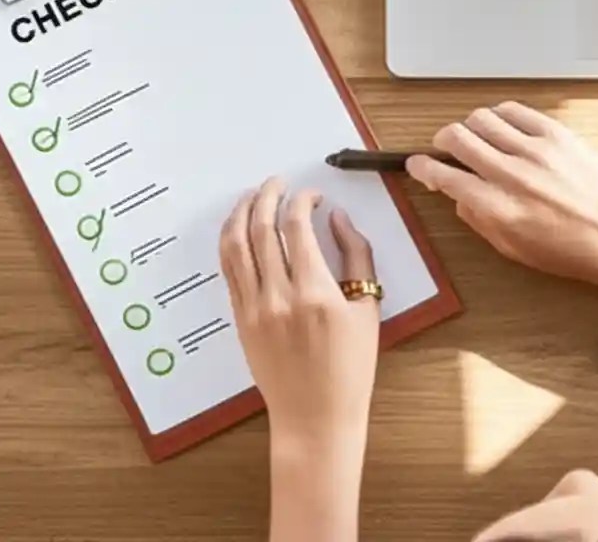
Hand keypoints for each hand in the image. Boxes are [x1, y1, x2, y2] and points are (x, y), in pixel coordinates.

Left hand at [218, 177, 379, 440]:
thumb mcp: (368, 309)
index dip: (302, 201)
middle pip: (261, 228)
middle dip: (267, 196)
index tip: (312, 195)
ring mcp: (254, 308)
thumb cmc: (351, 367)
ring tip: (251, 196)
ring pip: (236, 245)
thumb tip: (338, 219)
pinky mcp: (240, 319)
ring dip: (241, 213)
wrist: (316, 415)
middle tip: (277, 182)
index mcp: (316, 292)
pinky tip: (238, 229)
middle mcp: (279, 296)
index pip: (297, 227)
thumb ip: (356, 257)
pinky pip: (228, 270)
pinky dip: (230, 242)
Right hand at [406, 101, 597, 296]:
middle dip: (442, 141)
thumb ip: (479, 220)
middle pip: (456, 137)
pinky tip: (502, 128)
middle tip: (443, 148)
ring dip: (470, 127)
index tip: (417, 165)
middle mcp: (512, 175)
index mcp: (497, 208)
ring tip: (476, 138)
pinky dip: (499, 116)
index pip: (443, 176)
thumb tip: (457, 196)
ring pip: (482, 118)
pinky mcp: (558, 134)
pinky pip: (514, 111)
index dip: (422, 168)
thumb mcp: (514, 250)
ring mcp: (536, 150)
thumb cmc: (573, 251)